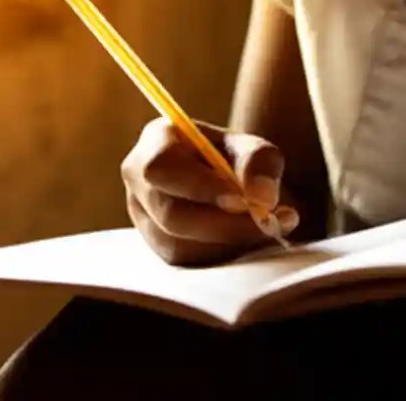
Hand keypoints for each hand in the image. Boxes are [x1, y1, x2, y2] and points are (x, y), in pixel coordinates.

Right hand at [122, 118, 299, 265]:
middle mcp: (140, 181)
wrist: (238, 188)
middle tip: (265, 222)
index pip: (162, 166)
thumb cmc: (239, 163)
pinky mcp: (157, 248)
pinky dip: (220, 256)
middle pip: (168, 213)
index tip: (242, 200)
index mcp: (156, 142)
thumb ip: (260, 162)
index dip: (199, 186)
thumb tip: (261, 197)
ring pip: (176, 245)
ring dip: (225, 243)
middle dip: (221, 224)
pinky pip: (184, 263)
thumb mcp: (256, 151)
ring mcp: (144, 218)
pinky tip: (245, 241)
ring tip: (263, 229)